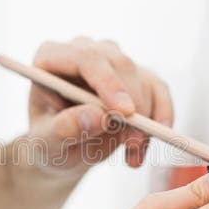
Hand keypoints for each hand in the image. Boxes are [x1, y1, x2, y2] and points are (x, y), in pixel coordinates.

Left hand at [25, 37, 172, 173]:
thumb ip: (64, 129)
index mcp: (52, 58)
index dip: (109, 83)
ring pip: (143, 80)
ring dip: (146, 120)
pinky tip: (144, 148)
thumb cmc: (49, 143)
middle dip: (133, 106)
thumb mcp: (47, 144)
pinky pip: (158, 91)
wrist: (64, 152)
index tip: (125, 113)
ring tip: (132, 156)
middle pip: (121, 65)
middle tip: (132, 143)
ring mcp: (111, 62)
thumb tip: (96, 116)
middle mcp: (84, 52)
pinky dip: (160, 119)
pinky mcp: (135, 76)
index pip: (87, 59)